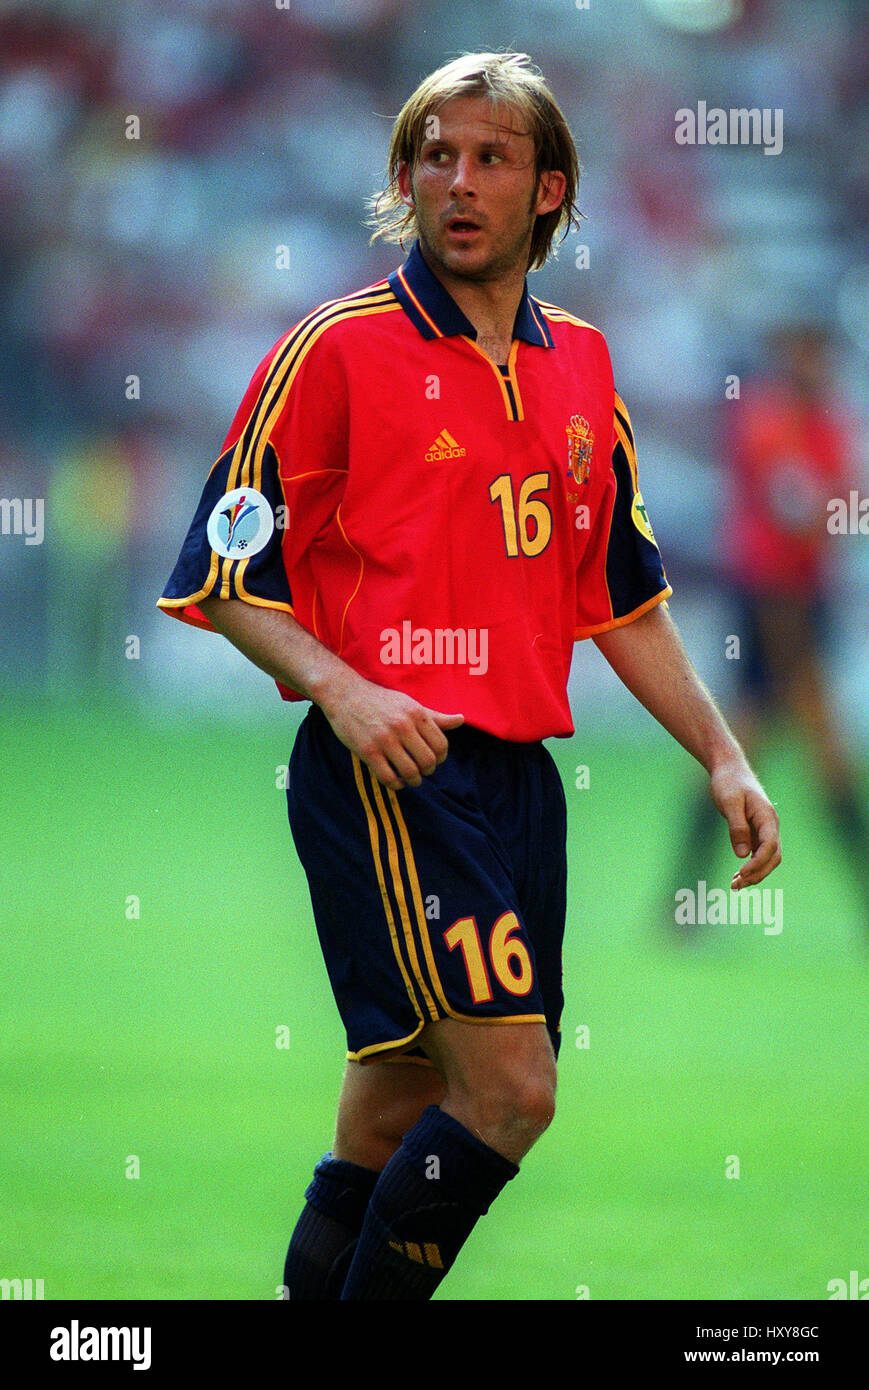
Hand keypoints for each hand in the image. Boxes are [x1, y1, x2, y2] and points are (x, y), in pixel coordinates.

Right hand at [317, 671, 463, 790]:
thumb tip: (461, 720)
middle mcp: (403, 726)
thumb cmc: (379, 700)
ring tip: (410, 779)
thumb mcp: (409, 703)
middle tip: (422, 771)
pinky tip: (395, 781)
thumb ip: (435, 716)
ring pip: (410, 772)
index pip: (441, 745)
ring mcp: (384, 739)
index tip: (433, 760)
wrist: (344, 694)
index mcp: (416, 713)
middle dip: (428, 771)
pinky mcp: (367, 750)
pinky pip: (387, 777)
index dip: (440, 758)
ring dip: (413, 781)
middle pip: (428, 760)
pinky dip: (395, 785)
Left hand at [709, 759, 781, 887]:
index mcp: (767, 817)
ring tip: (734, 885)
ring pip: (767, 858)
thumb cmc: (729, 782)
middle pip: (773, 857)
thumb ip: (737, 827)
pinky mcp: (755, 833)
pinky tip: (736, 876)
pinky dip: (749, 866)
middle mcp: (770, 826)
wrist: (729, 770)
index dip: (757, 863)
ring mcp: (764, 830)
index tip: (741, 872)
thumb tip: (742, 854)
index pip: (770, 846)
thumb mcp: (729, 802)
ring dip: (754, 873)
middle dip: (757, 873)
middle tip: (736, 885)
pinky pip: (757, 854)